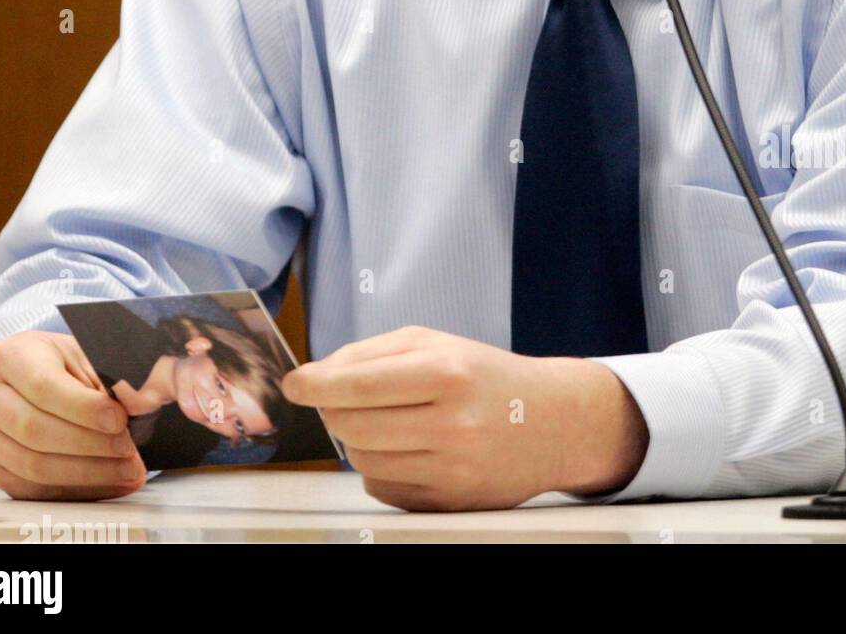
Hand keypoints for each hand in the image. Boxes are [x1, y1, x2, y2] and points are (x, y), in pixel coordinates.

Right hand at [0, 330, 147, 500]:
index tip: (119, 420)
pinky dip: (76, 490)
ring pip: (32, 466)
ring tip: (128, 471)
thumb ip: (106, 379)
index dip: (84, 408)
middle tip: (130, 452)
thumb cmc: (66, 362)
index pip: (44, 387)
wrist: (35, 374)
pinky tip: (111, 483)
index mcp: (11, 355)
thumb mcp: (85, 354)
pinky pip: (32, 489)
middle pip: (34, 430)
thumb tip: (136, 407)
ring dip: (87, 473)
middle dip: (89, 445)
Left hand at [281, 325, 647, 511]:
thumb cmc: (487, 376)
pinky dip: (381, 467)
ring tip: (385, 420)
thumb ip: (374, 353)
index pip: (359, 383)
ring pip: (363, 460)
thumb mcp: (437, 343)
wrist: (552, 422)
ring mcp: (452, 469)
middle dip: (335, 409)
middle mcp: (451, 423)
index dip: (316, 384)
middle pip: (353, 425)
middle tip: (342, 398)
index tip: (294, 383)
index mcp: (447, 372)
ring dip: (357, 438)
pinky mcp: (450, 503)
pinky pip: (384, 488)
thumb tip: (318, 375)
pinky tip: (406, 447)